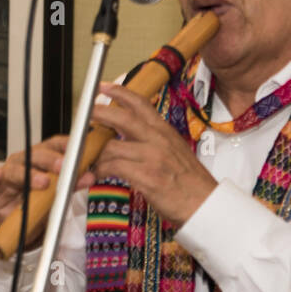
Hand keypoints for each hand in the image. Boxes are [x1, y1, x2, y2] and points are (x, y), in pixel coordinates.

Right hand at [0, 134, 94, 226]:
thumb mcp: (59, 193)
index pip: (54, 144)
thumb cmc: (37, 202)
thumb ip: (72, 183)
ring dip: (30, 174)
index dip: (65, 145)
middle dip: (51, 160)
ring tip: (42, 182)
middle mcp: (25, 161)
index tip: (78, 149)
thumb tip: (89, 176)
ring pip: (17, 168)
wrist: (20, 223)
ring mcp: (8, 172)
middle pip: (36, 154)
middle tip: (62, 167)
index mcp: (42, 157)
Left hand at [90, 83, 216, 226]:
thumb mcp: (175, 151)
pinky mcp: (147, 176)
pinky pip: (114, 167)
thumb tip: (130, 137)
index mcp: (165, 131)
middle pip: (122, 117)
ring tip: (90, 160)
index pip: (141, 104)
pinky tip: (98, 174)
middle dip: (99, 113)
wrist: (205, 204)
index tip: (105, 87)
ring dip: (96, 154)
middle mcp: (159, 140)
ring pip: (112, 146)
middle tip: (84, 114)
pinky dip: (101, 170)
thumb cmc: (190, 183)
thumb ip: (154, 141)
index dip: (120, 92)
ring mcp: (153, 157)